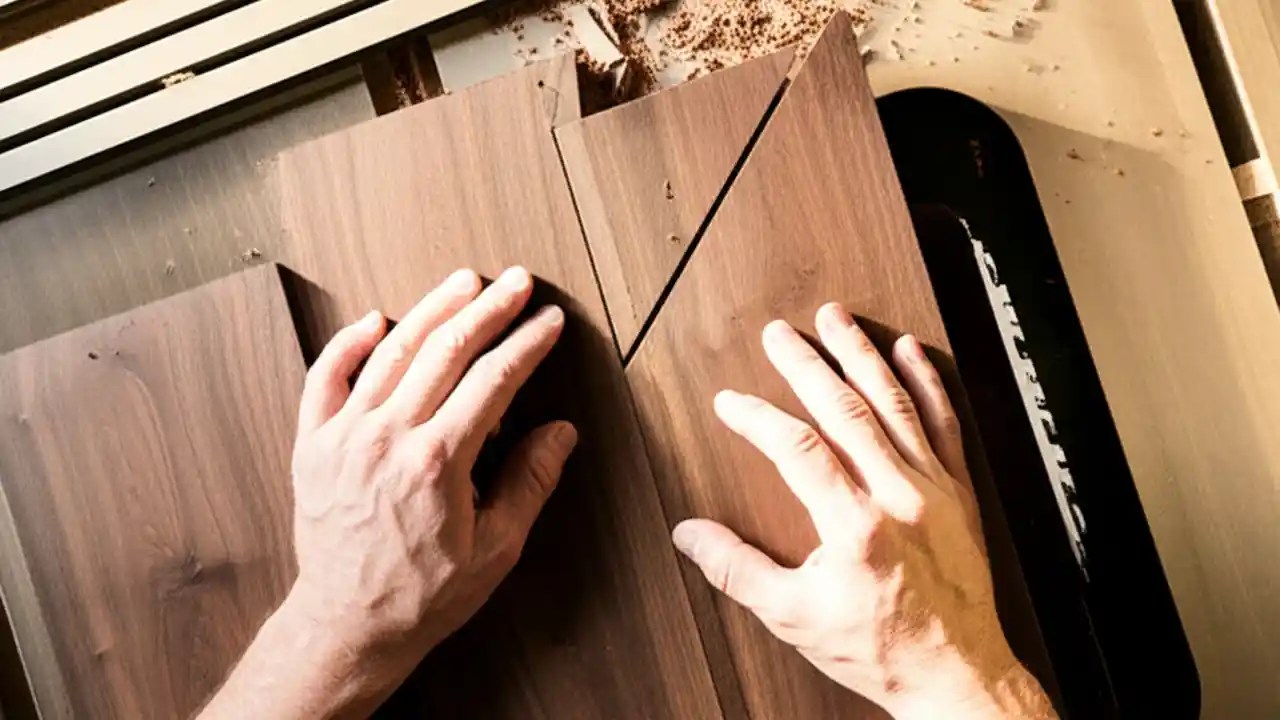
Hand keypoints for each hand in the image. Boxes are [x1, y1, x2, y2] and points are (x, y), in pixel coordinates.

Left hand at [203, 267, 576, 718]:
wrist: (349, 624)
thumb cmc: (424, 594)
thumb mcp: (496, 549)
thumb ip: (529, 483)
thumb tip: (559, 432)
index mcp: (438, 461)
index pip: (494, 379)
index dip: (527, 344)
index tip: (548, 321)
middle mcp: (389, 437)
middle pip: (447, 350)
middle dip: (489, 309)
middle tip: (517, 283)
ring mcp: (346, 435)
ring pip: (392, 351)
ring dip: (432, 309)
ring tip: (463, 281)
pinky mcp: (314, 444)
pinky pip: (327, 376)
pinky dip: (349, 342)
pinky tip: (375, 319)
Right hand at [671, 303, 1054, 719]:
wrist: (956, 674)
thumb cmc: (878, 648)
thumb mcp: (792, 617)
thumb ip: (736, 570)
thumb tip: (688, 535)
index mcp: (853, 525)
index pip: (796, 447)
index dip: (757, 417)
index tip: (730, 402)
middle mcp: (897, 496)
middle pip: (844, 409)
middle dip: (806, 363)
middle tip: (779, 332)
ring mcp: (933, 489)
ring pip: (894, 404)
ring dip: (861, 354)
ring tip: (836, 318)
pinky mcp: (959, 493)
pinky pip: (944, 424)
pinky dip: (927, 382)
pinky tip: (909, 352)